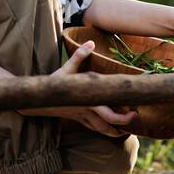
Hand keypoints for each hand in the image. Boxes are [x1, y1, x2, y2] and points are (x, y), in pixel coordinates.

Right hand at [16, 40, 137, 136]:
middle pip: (107, 124)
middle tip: (134, 119)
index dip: (123, 116)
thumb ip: (79, 56)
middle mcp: (87, 111)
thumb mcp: (66, 69)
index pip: (109, 113)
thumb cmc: (53, 84)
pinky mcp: (78, 118)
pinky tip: (110, 130)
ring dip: (113, 132)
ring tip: (126, 131)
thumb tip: (90, 42)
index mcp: (88, 101)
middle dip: (122, 125)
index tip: (134, 112)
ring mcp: (82, 116)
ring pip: (101, 129)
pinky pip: (93, 128)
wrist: (38, 102)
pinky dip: (103, 130)